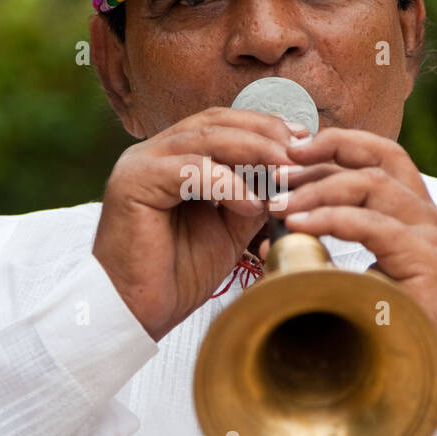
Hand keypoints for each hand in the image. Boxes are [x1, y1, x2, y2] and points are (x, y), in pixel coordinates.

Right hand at [92, 107, 298, 340]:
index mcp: (172, 158)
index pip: (221, 124)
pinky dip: (227, 183)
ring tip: (286, 173)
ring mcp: (140, 164)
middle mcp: (153, 153)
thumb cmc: (175, 276)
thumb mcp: (227, 230)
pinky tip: (253, 203)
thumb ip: (249, 197)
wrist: (135, 313)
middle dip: (264, 134)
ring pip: (205, 139)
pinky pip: (190, 170)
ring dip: (253, 152)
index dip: (263, 127)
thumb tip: (286, 175)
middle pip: (215, 122)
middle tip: (301, 151)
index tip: (303, 141)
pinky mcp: (133, 182)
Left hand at [261, 128, 436, 413]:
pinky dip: (332, 219)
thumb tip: (271, 240)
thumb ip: (321, 255)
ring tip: (278, 203)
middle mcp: (426, 218)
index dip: (336, 144)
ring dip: (318, 189)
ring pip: (373, 184)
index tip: (289, 149)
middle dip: (323, 155)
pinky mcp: (428, 260)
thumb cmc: (397, 334)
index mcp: (412, 217)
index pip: (379, 158)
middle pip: (379, 157)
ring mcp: (431, 236)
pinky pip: (376, 226)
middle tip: (276, 169)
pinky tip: (298, 224)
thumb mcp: (352, 282)